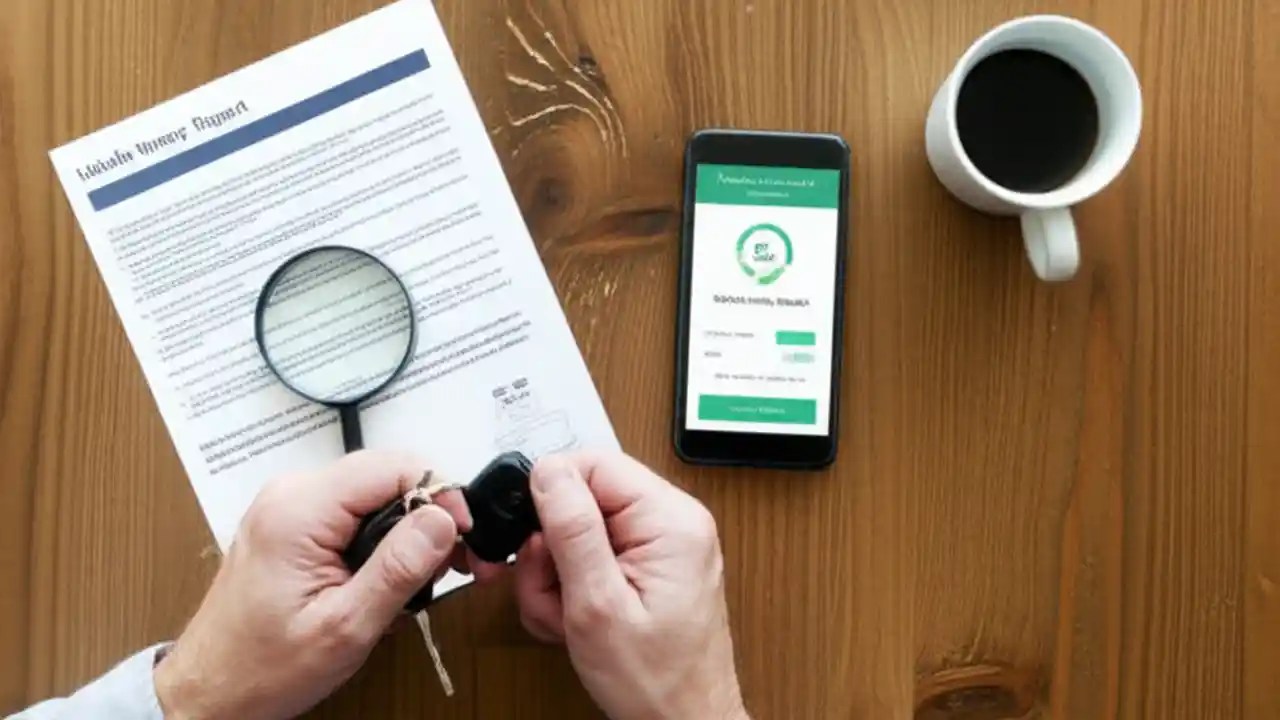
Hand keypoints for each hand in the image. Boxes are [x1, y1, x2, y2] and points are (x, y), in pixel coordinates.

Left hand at [154, 450, 471, 719]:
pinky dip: (380, 536)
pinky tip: (386, 576)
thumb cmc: (263, 668)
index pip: (391, 466)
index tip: (461, 535)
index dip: (439, 493)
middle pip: (385, 474)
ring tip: (419, 579)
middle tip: (451, 563)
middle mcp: (291, 494)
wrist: (209, 692)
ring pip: (373, 492)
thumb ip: (398, 568)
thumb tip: (443, 518)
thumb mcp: (346, 626)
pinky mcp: (292, 522)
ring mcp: (288, 505)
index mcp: (299, 510)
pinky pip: (352, 510)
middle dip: (427, 513)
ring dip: (406, 529)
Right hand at [513, 452, 747, 719]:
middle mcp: (672, 521)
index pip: (593, 463)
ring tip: (565, 619)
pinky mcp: (649, 567)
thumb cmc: (656, 682)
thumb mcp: (597, 605)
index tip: (533, 542)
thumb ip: (572, 530)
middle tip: (550, 594)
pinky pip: (593, 557)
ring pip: (579, 532)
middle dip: (550, 550)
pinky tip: (576, 622)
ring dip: (556, 577)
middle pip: (582, 498)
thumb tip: (548, 471)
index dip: (549, 497)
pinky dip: (572, 589)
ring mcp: (661, 545)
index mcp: (670, 519)